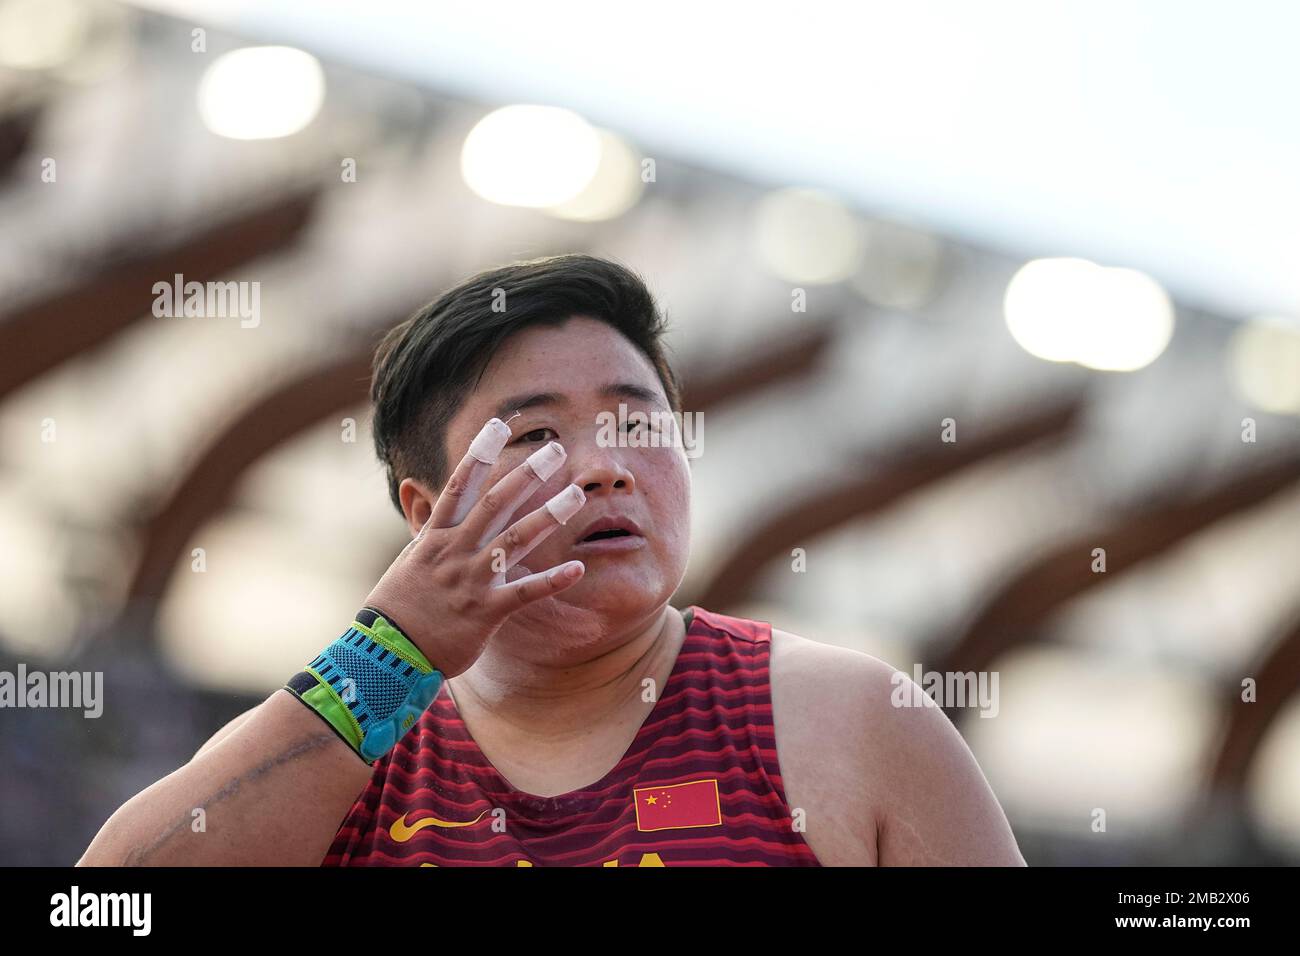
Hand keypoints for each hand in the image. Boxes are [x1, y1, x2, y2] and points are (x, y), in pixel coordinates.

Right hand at [363, 417, 588, 676]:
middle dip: (527, 474)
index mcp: (436, 537)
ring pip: (516, 540)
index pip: (459, 485)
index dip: (479, 453)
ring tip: (577, 495)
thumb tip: (414, 489)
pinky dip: (553, 580)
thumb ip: (423, 525)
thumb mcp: (407, 559)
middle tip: (556, 450)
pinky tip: (579, 568)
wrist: (386, 654)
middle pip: (496, 503)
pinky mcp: (485, 612)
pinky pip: (525, 593)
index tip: (498, 425)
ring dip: (549, 515)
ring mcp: (471, 580)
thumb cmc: (398, 608)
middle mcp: (455, 552)